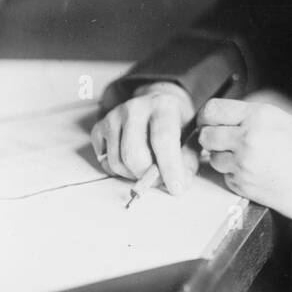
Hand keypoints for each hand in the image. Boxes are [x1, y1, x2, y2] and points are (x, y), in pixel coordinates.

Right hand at [90, 81, 197, 195]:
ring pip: (117, 162)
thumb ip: (188, 160)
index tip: (176, 188)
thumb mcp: (191, 136)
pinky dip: (117, 171)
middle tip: (159, 179)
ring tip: (146, 167)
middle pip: (134, 155)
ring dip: (133, 175)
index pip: (163, 139)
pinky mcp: (99, 127)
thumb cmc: (176, 123)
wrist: (157, 102)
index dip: (170, 167)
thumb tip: (181, 183)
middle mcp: (135, 107)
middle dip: (148, 175)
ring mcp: (114, 116)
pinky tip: (130, 161)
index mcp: (163, 105)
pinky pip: (104, 162)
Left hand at [197, 92, 291, 226]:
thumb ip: (252, 117)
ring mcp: (243, 164)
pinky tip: (255, 174)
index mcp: (258, 115)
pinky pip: (225, 178)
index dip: (207, 117)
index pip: (213, 109)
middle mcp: (247, 137)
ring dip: (223, 159)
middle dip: (211, 139)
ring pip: (213, 158)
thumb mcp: (283, 121)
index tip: (208, 122)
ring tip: (247, 159)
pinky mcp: (243, 186)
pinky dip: (234, 176)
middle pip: (206, 135)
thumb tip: (225, 119)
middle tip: (222, 142)